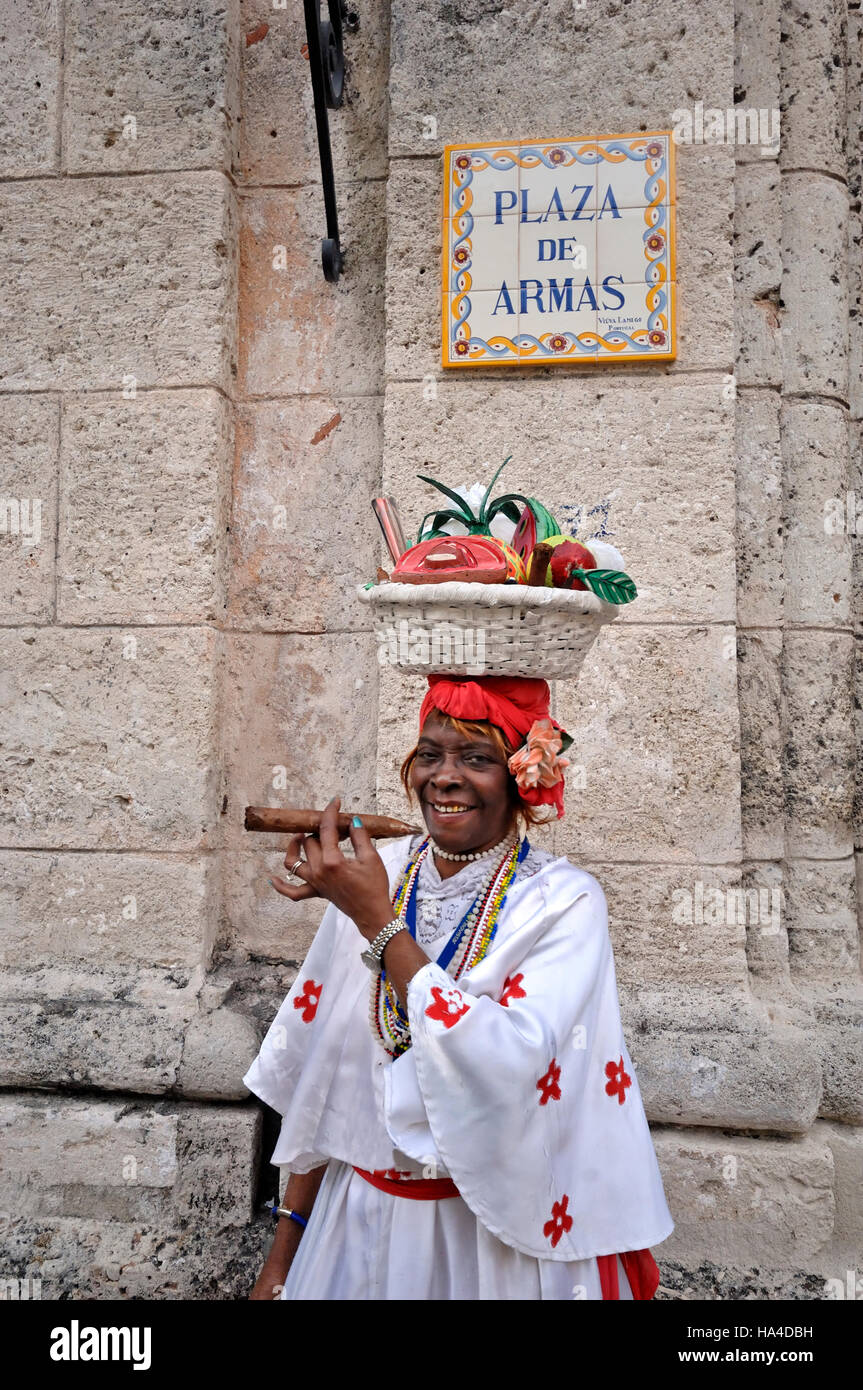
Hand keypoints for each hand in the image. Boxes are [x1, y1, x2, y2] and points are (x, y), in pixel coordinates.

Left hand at [267, 797, 393, 937]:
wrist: (372, 913)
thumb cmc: (375, 887)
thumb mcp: (371, 858)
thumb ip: (360, 837)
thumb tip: (352, 821)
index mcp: (332, 861)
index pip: (326, 830)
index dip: (330, 813)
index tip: (334, 802)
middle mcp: (318, 871)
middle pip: (309, 841)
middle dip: (320, 830)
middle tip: (334, 827)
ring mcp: (315, 883)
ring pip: (292, 862)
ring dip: (294, 848)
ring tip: (300, 837)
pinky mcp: (316, 892)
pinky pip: (292, 891)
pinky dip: (280, 886)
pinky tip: (272, 879)